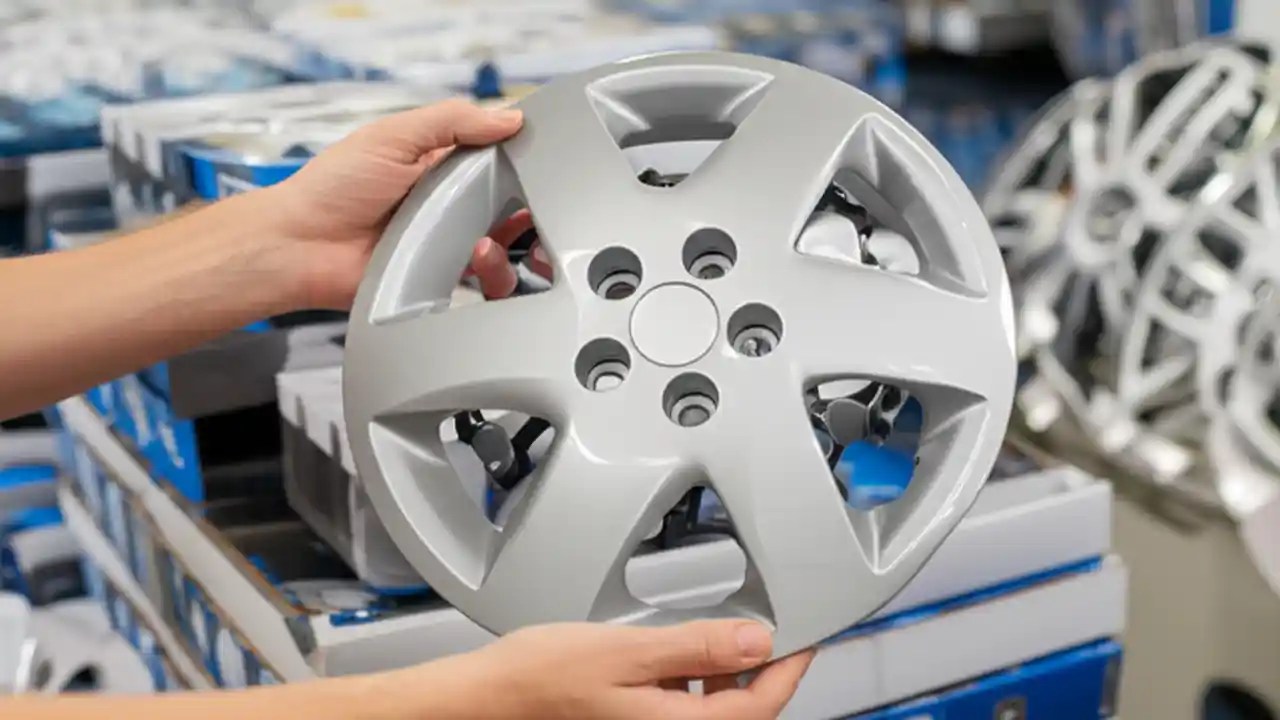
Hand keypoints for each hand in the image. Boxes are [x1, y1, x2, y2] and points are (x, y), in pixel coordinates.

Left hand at [271, 99, 524, 309]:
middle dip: (523, 211)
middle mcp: (447, 208)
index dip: (520, 164)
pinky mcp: (439, 283)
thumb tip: (510, 117)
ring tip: (482, 245)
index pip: (495, 162)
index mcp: (439, 167)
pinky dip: (491, 278)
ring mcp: (445, 248)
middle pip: (506, 210)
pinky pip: (482, 287)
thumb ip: (452, 122)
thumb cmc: (333, 188)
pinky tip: (474, 264)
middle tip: (525, 213)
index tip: (540, 166)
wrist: (298, 247)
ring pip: (501, 251)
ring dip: (503, 248)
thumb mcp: (393, 137)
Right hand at [384, 620, 814, 719]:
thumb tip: (757, 642)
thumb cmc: (543, 678)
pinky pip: (682, 709)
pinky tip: (675, 655)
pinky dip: (692, 682)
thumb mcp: (629, 649)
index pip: (759, 707)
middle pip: (739, 713)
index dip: (789, 671)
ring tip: (722, 635)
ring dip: (724, 676)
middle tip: (769, 629)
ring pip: (711, 710)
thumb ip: (697, 647)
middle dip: (759, 672)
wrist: (489, 699)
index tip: (804, 640)